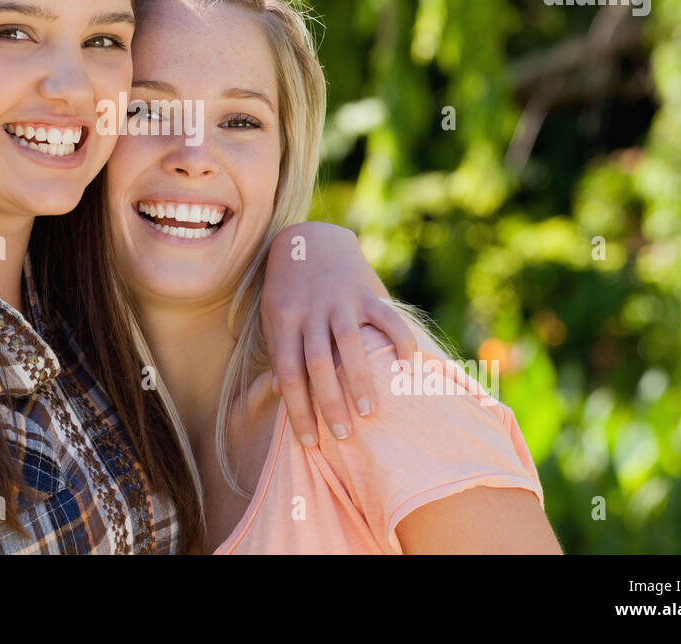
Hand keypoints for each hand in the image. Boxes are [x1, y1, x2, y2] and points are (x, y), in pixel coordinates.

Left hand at [261, 221, 419, 447]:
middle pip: (318, 365)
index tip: (309, 442)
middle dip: (330, 404)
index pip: (289, 375)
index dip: (298, 410)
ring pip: (349, 345)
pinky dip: (398, 340)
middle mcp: (311, 313)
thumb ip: (278, 349)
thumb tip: (279, 389)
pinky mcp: (364, 291)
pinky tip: (407, 365)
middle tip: (344, 435)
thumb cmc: (288, 287)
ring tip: (370, 413)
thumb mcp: (273, 315)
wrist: (309, 238)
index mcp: (285, 322)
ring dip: (361, 381)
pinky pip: (385, 317)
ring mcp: (339, 301)